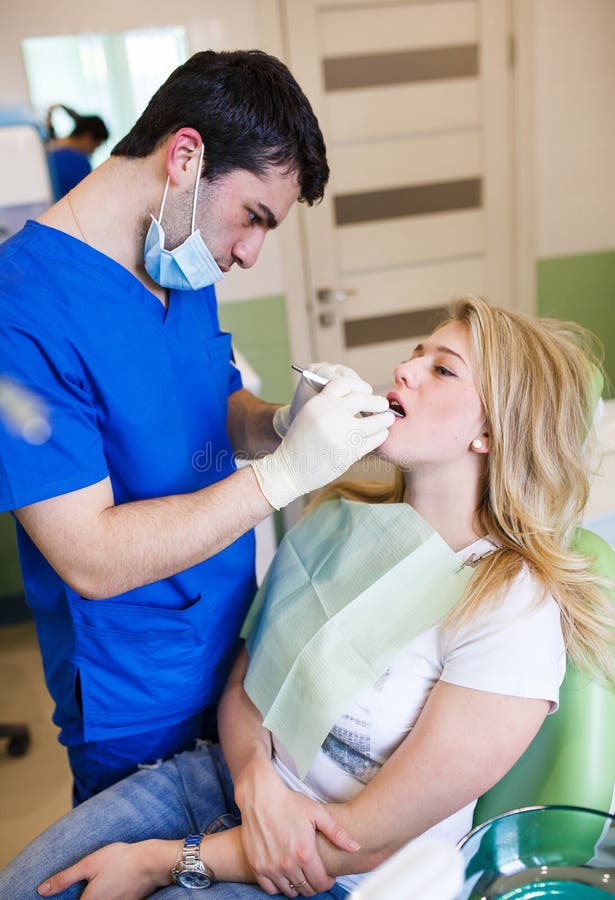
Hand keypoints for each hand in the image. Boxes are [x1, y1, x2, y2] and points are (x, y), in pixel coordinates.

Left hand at [37, 839, 176, 899]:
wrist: (152, 862)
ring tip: (103, 882)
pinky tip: (114, 884)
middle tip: (88, 883)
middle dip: (83, 896)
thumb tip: (42, 890)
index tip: (71, 893)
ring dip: (97, 895)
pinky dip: (110, 895)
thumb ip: (65, 878)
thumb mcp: (89, 864)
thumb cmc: (120, 860)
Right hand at [235, 760, 358, 895]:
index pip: (321, 883)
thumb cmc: (290, 802)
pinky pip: (270, 888)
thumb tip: (355, 847)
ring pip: (289, 891)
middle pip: (306, 889)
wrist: (260, 796)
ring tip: (300, 872)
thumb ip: (337, 833)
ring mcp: (270, 867)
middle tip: (315, 873)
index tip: (328, 876)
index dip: (328, 882)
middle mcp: (287, 864)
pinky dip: (278, 885)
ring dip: (297, 886)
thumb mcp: (317, 813)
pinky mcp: (257, 866)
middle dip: (314, 884)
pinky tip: (283, 874)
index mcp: (305, 853)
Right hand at [252, 375, 394, 508]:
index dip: (360, 386)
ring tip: (388, 419)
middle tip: (383, 404)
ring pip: (375, 421)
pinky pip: (373, 440)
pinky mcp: (350, 452)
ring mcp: (342, 434)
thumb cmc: (301, 441)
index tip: (367, 391)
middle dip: (377, 402)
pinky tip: (380, 435)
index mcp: (319, 402)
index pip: (345, 384)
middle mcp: (331, 415)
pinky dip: (380, 436)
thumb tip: (359, 397)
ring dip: (385, 419)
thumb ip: (329, 404)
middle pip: (363, 399)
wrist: (290, 468)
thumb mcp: (309, 415)